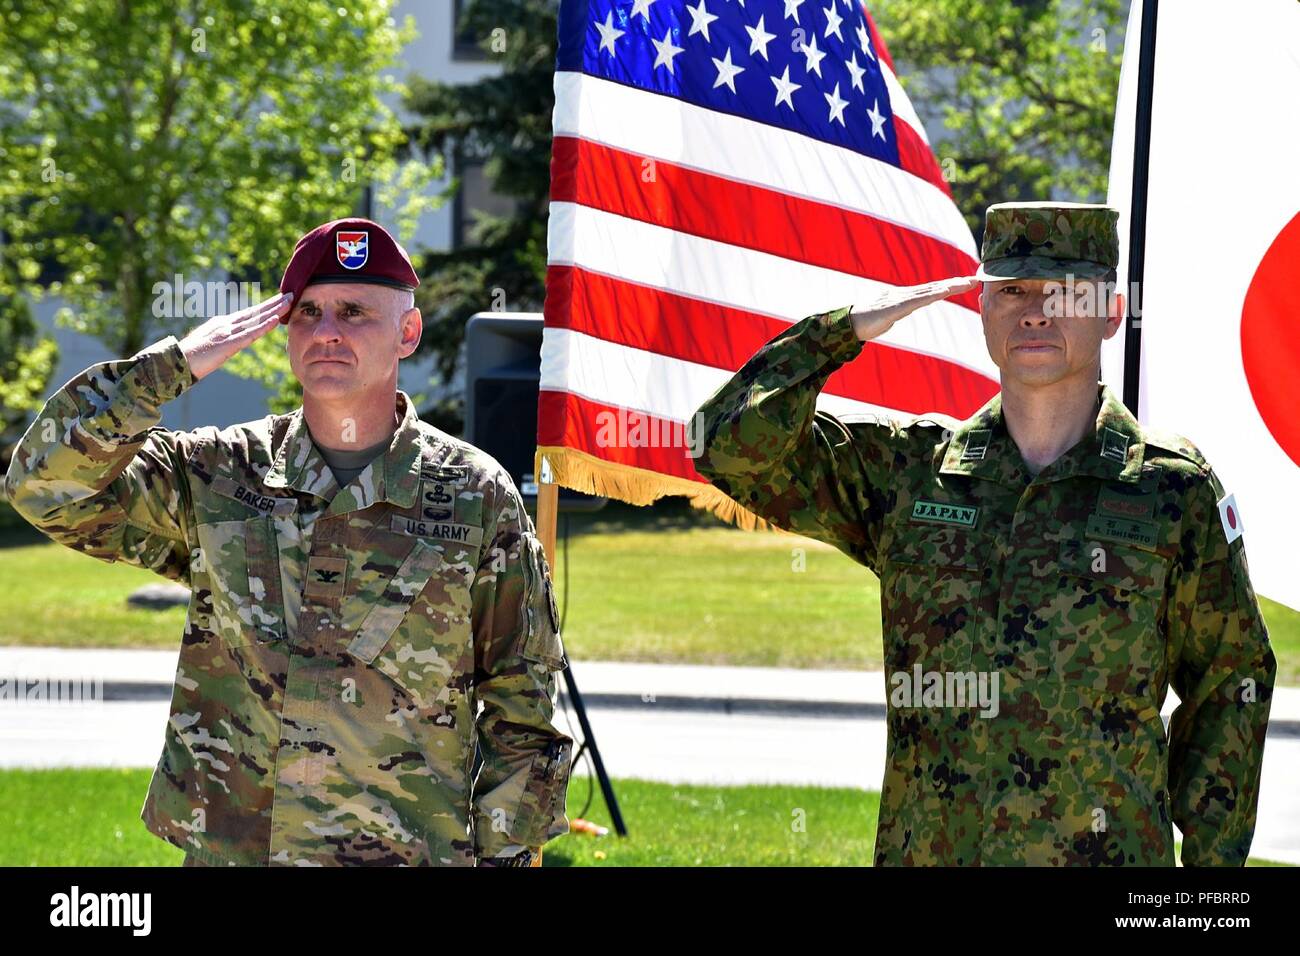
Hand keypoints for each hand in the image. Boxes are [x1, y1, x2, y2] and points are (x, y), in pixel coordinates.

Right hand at [178, 291, 292, 381]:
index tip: (280, 299)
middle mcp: (226, 324)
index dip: (265, 307)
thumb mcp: (210, 344)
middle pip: (255, 312)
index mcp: (223, 324)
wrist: (175, 361)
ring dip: (274, 311)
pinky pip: (250, 335)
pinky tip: (276, 320)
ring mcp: (227, 332)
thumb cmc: (190, 356)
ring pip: (256, 320)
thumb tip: (232, 338)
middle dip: (274, 304)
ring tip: (289, 302)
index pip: (249, 314)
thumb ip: (223, 339)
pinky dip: (264, 327)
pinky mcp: (228, 344)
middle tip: (291, 294)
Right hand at [849, 276, 977, 342]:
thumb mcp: (886, 318)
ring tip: (966, 283)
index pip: (932, 291)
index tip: (967, 283)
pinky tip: (944, 292)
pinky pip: (918, 301)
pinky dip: (932, 295)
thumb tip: (897, 314)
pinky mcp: (896, 307)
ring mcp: (901, 299)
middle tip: (975, 278)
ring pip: (930, 291)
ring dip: (950, 287)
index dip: (950, 286)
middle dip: (956, 283)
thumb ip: (894, 314)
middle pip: (935, 287)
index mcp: (905, 298)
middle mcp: (906, 295)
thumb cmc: (865, 322)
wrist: (848, 323)